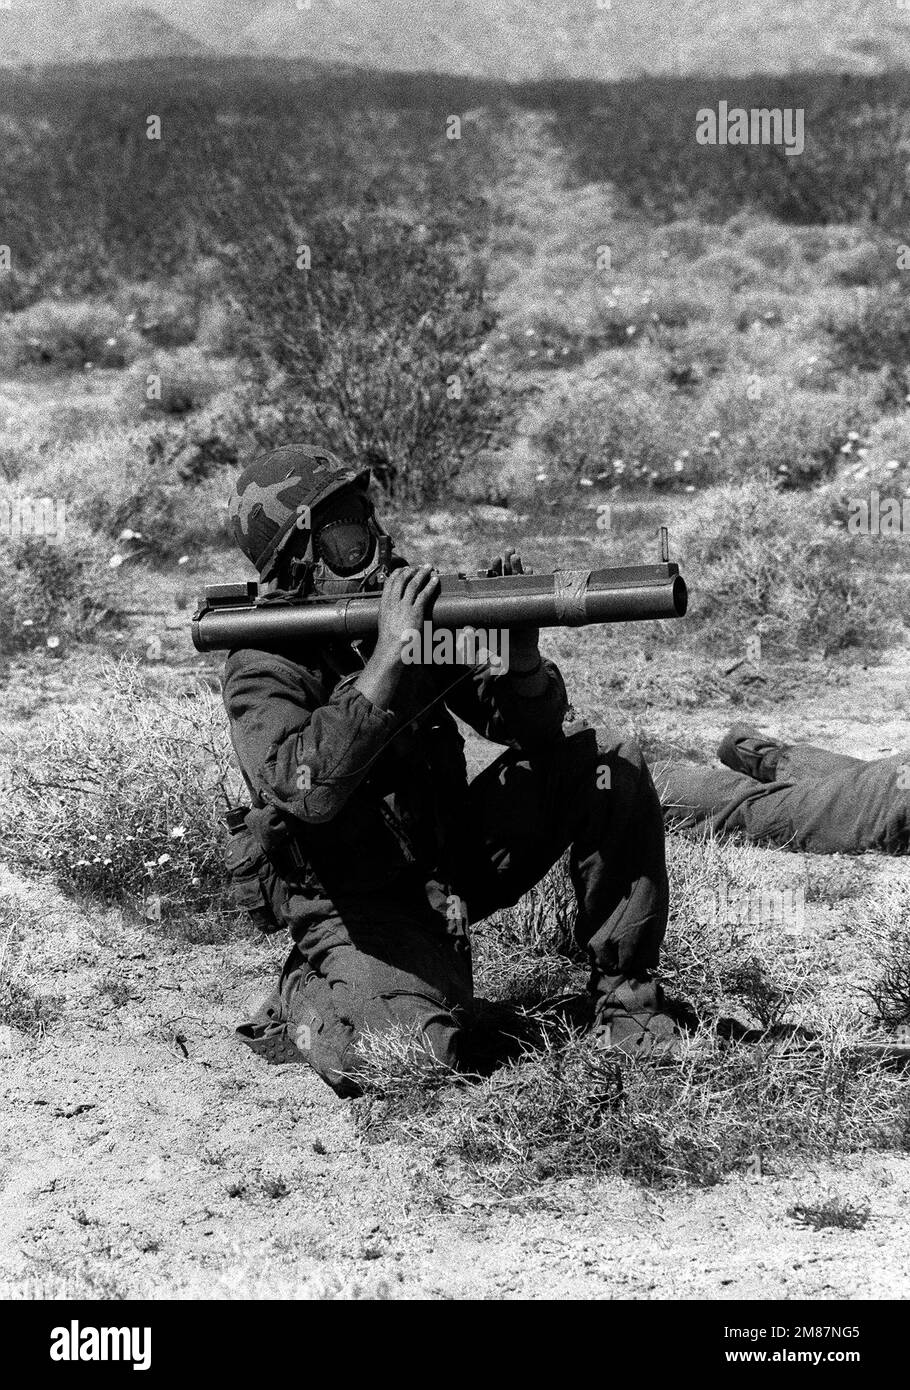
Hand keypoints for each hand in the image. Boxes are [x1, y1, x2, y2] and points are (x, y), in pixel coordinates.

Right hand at [372, 564, 438, 671]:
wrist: (391, 650)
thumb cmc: (389, 643)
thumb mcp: (385, 625)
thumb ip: (391, 616)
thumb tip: (397, 616)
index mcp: (384, 604)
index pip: (389, 582)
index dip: (397, 573)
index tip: (404, 569)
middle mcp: (393, 602)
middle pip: (401, 580)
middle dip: (411, 570)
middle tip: (419, 567)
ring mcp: (404, 606)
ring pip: (413, 584)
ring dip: (422, 573)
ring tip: (429, 568)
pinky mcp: (415, 611)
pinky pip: (424, 594)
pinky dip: (430, 585)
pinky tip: (435, 580)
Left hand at [486, 547, 539, 670]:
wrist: (518, 656)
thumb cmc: (499, 647)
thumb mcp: (484, 640)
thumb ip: (475, 637)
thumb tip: (468, 631)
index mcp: (491, 601)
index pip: (490, 582)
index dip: (491, 571)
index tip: (492, 561)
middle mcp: (504, 597)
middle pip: (504, 577)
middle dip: (505, 564)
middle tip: (506, 552)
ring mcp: (518, 599)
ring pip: (517, 580)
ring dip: (517, 567)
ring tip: (516, 556)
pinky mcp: (531, 605)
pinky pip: (532, 590)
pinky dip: (531, 579)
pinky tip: (530, 570)